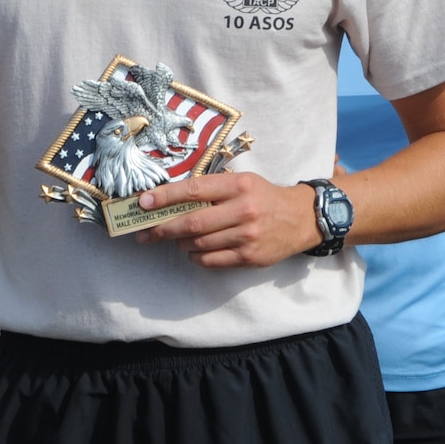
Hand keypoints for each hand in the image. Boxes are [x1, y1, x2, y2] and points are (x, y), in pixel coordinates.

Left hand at [131, 172, 321, 268]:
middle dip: (163, 228)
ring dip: (180, 243)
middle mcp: (243, 210)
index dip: (165, 197)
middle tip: (145, 232)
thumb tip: (169, 199)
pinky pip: (211, 260)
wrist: (301, 218)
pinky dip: (196, 256)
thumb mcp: (242, 182)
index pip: (193, 190)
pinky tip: (194, 250)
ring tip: (175, 238)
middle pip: (192, 222)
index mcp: (238, 186)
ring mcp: (247, 236)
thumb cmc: (263, 197)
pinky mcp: (249, 257)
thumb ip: (211, 188)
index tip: (143, 202)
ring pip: (199, 244)